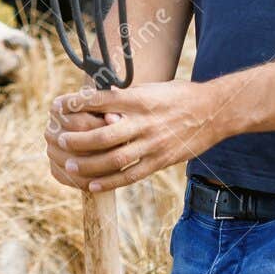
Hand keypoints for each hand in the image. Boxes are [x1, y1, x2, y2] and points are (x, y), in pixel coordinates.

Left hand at [44, 79, 227, 191]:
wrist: (215, 111)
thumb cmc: (180, 95)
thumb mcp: (152, 88)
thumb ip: (127, 95)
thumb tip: (99, 96)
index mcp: (140, 100)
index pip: (101, 101)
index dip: (77, 104)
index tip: (59, 106)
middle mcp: (145, 122)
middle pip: (104, 135)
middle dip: (78, 139)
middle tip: (60, 140)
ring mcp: (153, 145)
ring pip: (114, 159)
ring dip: (88, 164)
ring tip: (70, 164)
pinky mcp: (160, 161)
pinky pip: (131, 175)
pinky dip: (109, 182)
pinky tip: (92, 185)